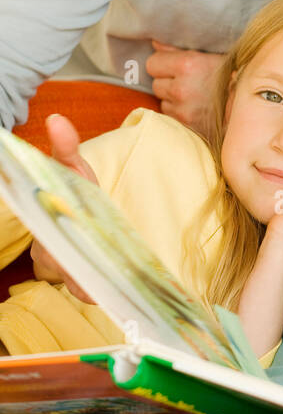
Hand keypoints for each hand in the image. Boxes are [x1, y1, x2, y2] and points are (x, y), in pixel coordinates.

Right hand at [30, 113, 97, 302]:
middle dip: (73, 264)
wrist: (91, 212)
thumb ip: (65, 147)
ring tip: (107, 281)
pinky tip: (112, 293)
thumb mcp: (74, 168)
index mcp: (39, 218)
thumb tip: (57, 120)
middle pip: (55, 262)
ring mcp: (61, 265)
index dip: (50, 241)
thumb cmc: (77, 190)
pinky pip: (85, 291)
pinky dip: (97, 294)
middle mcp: (45, 245)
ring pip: (71, 279)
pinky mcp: (80, 280)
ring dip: (88, 283)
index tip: (60, 247)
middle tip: (92, 266)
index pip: (39, 231)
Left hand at [145, 40, 224, 133]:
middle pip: (156, 83)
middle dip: (168, 82)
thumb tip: (155, 44)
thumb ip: (178, 49)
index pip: (152, 63)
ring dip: (173, 99)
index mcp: (187, 65)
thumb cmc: (233, 77)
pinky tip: (195, 108)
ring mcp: (182, 110)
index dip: (163, 64)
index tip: (175, 66)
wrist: (251, 106)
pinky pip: (172, 117)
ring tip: (193, 96)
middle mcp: (181, 89)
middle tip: (188, 81)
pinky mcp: (186, 126)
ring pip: (163, 102)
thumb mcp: (209, 56)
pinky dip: (179, 113)